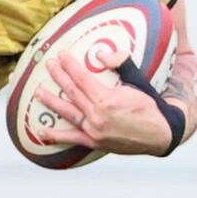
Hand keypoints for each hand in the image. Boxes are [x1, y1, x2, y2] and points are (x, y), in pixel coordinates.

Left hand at [32, 49, 174, 155]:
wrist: (159, 134)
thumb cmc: (148, 106)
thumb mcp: (137, 80)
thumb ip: (121, 64)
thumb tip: (101, 55)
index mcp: (107, 99)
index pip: (82, 78)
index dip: (70, 65)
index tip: (61, 55)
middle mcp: (97, 115)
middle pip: (71, 92)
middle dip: (58, 76)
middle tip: (48, 65)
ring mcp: (94, 130)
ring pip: (67, 113)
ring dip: (51, 101)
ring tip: (37, 92)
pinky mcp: (94, 142)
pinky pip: (72, 138)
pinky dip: (56, 135)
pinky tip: (42, 131)